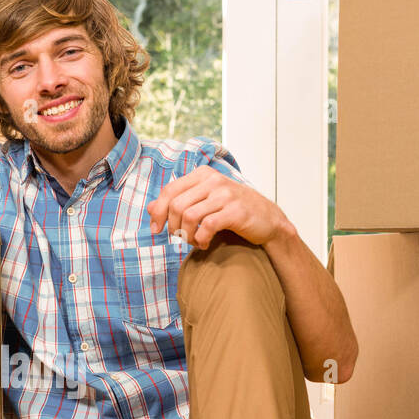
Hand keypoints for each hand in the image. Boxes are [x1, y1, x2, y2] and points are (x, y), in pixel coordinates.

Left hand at [145, 166, 291, 249]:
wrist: (268, 220)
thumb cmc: (232, 211)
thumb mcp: (204, 202)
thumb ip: (178, 202)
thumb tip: (149, 208)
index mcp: (203, 174)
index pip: (169, 190)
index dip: (158, 212)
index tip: (157, 230)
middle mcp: (214, 180)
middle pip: (176, 205)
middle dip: (172, 226)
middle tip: (181, 238)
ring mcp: (226, 194)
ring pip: (189, 216)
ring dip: (186, 235)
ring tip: (194, 242)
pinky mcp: (236, 211)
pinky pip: (207, 226)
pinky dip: (200, 240)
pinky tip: (204, 244)